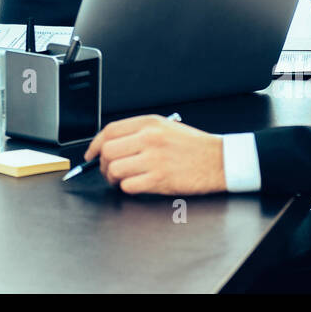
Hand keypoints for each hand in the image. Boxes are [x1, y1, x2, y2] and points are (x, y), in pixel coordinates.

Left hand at [82, 115, 226, 194]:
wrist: (220, 160)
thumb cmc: (194, 146)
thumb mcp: (166, 128)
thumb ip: (139, 132)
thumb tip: (111, 144)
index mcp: (149, 123)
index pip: (110, 131)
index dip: (94, 144)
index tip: (90, 154)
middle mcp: (149, 138)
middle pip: (108, 151)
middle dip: (102, 164)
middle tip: (108, 170)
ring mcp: (154, 159)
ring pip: (115, 169)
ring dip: (113, 179)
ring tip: (121, 180)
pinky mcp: (160, 179)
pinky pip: (129, 186)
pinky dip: (127, 188)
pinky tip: (136, 186)